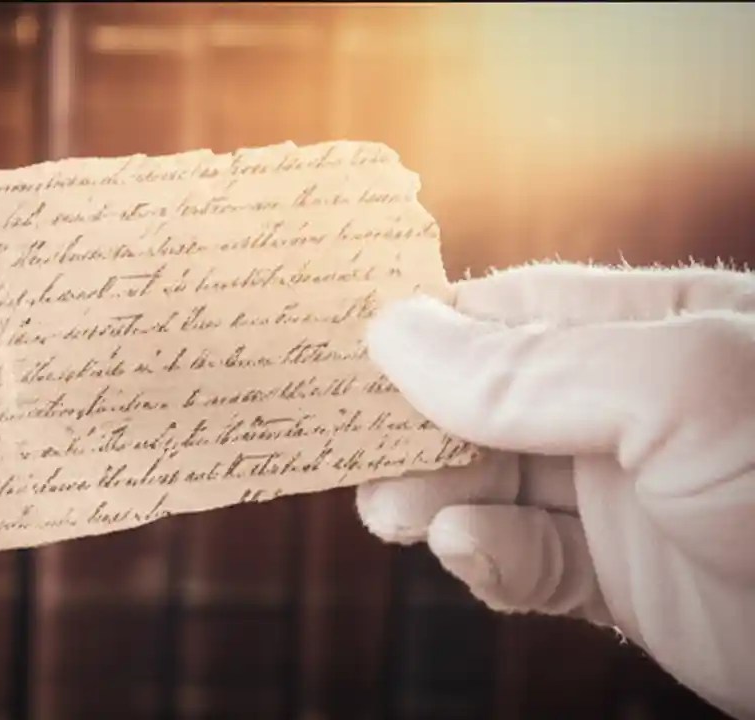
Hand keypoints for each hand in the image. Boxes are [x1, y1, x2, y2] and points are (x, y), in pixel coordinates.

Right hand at [357, 263, 753, 718]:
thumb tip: (395, 333)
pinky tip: (470, 555)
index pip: (508, 312)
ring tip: (397, 512)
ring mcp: (623, 496)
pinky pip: (522, 562)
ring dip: (431, 495)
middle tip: (352, 448)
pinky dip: (482, 560)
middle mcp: (631, 407)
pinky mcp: (619, 581)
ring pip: (487, 484)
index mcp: (653, 329)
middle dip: (412, 423)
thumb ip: (532, 366)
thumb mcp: (680, 393)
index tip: (338, 350)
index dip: (419, 327)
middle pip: (482, 401)